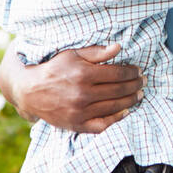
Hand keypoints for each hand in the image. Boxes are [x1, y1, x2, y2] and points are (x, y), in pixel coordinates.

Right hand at [4, 43, 142, 132]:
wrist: (30, 91)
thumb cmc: (53, 69)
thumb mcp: (72, 55)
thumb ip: (96, 52)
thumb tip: (119, 47)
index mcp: (83, 74)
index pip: (117, 73)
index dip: (131, 72)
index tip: (138, 70)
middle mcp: (83, 94)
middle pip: (118, 90)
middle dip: (134, 85)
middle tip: (143, 82)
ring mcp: (80, 111)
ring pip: (114, 106)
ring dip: (130, 101)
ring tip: (138, 95)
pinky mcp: (76, 124)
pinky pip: (102, 125)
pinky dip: (116, 119)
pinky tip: (125, 112)